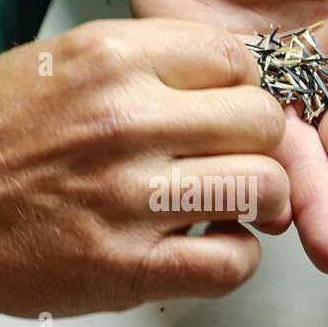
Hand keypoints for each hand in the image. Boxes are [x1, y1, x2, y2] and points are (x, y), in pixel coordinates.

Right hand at [0, 18, 287, 317]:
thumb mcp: (60, 70)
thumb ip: (144, 70)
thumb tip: (228, 85)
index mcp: (109, 61)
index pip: (234, 59)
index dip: (243, 90)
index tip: (229, 110)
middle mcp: (125, 122)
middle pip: (264, 123)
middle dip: (261, 146)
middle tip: (238, 162)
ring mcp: (130, 197)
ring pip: (266, 188)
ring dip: (261, 204)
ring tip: (233, 207)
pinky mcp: (131, 267)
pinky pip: (235, 263)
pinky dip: (236, 260)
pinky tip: (208, 247)